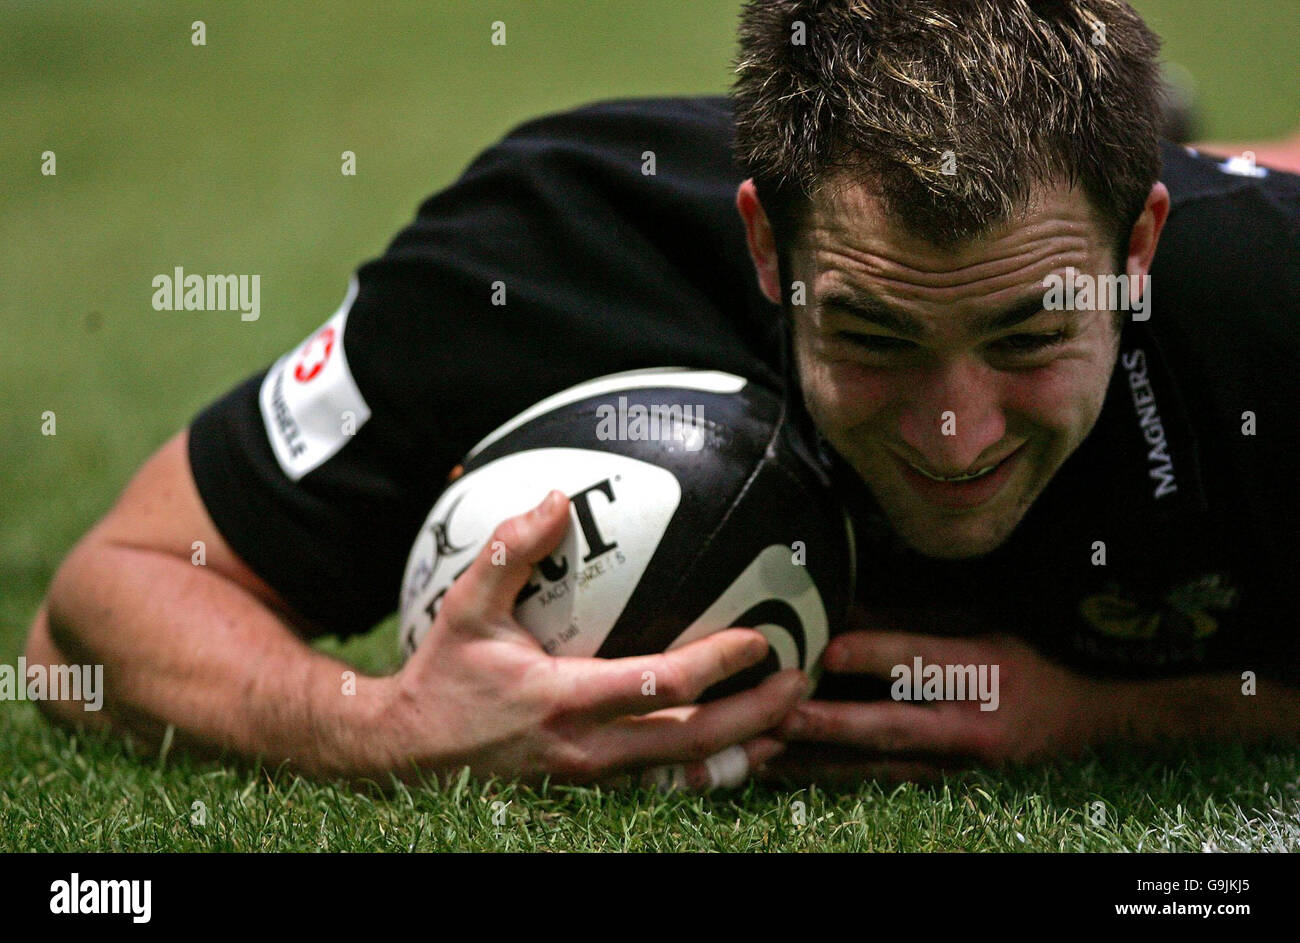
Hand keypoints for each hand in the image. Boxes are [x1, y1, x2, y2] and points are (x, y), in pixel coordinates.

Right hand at [376, 491, 807, 784]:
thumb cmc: (444, 675)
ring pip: (682, 770)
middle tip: (799, 685)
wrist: (409, 751)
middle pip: (691, 740)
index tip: (758, 640)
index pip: (660, 686)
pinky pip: (661, 781)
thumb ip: (510, 552)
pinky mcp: (590, 785)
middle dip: (753, 716)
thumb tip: (557, 499)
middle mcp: (587, 747)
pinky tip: (735, 752)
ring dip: (739, 748)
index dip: (715, 663)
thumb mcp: (466, 608)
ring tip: (785, 725)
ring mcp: (591, 776)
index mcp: (565, 700)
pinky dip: (706, 768)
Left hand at [761, 609, 1106, 784]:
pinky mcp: (945, 779)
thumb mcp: (980, 626)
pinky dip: (835, 774)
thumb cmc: (1029, 658)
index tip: (828, 648)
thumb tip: (846, 611)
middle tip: (779, 718)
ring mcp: (958, 762)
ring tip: (764, 754)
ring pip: (879, 764)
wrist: (1088, 716)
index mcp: (984, 671)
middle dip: (831, 723)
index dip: (876, 653)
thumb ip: (911, 624)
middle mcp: (970, 724)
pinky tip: (792, 771)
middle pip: (892, 725)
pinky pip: (882, 777)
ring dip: (819, 760)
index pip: (923, 661)